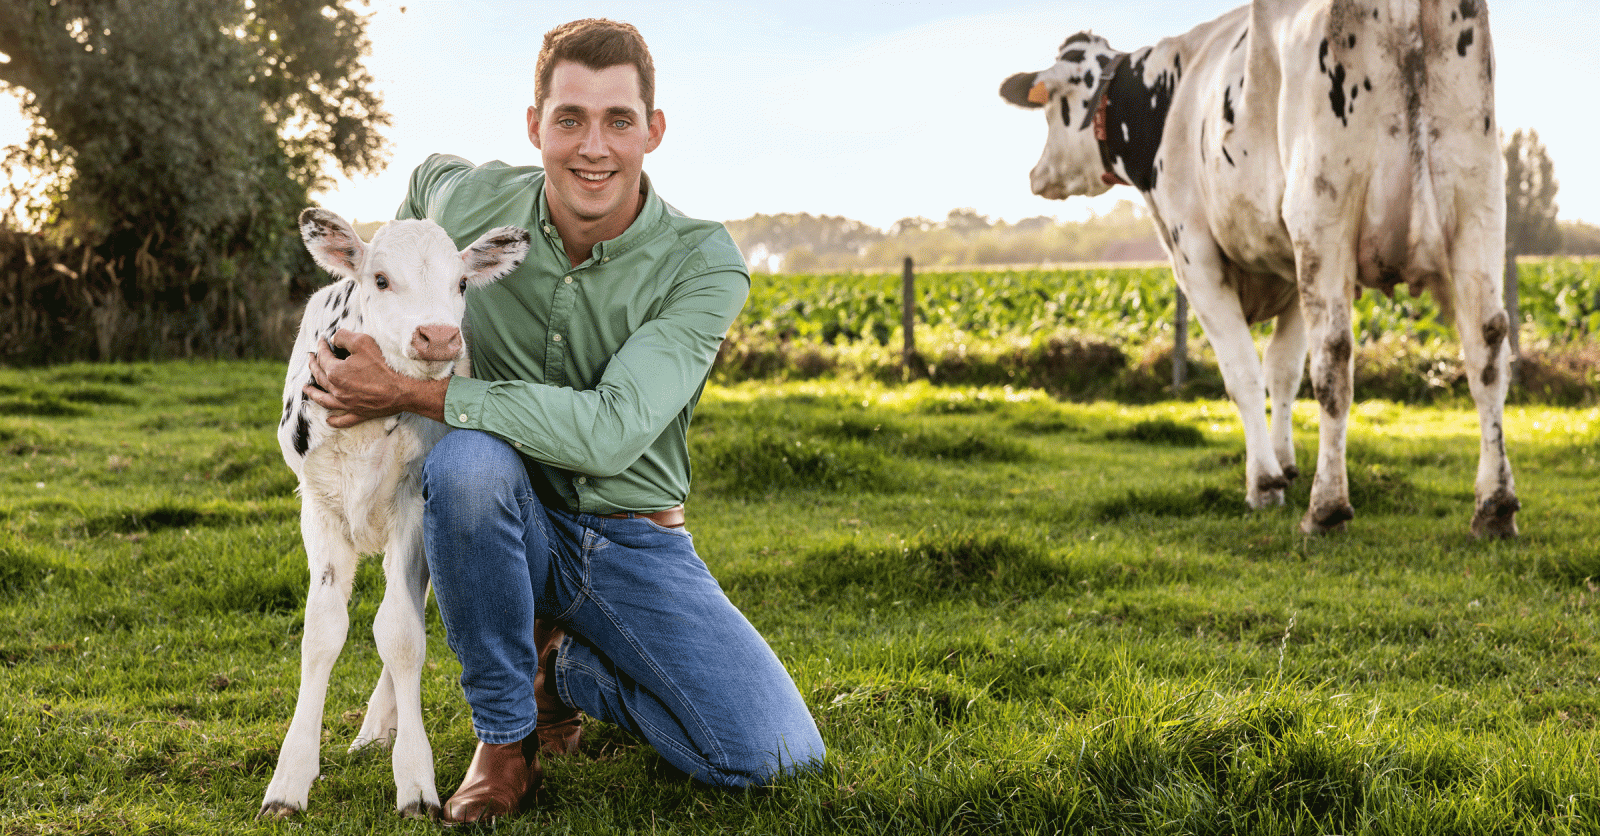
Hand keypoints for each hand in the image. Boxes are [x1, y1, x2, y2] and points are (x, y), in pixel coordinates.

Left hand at [304, 330, 420, 427]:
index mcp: (335, 373)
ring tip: (305, 389)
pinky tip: (328, 419)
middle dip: (313, 365)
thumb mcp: (363, 342)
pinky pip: (342, 419)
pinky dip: (334, 420)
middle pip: (319, 376)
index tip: (321, 340)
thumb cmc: (383, 366)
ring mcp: (346, 404)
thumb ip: (344, 337)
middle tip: (310, 358)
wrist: (401, 391)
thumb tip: (334, 339)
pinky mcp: (358, 413)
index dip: (321, 347)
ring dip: (313, 393)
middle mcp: (336, 390)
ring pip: (324, 399)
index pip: (323, 357)